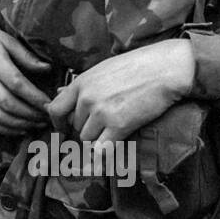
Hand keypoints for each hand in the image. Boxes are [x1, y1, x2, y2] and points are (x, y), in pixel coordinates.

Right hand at [0, 12, 51, 134]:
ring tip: (36, 124)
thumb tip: (48, 69)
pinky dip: (3, 129)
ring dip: (19, 124)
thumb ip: (26, 56)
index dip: (35, 97)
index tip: (49, 104)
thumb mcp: (6, 40)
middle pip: (7, 103)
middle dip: (30, 114)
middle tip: (46, 117)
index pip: (16, 84)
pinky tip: (19, 129)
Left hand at [46, 39, 196, 141]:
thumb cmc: (136, 66)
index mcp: (81, 83)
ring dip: (98, 138)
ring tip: (114, 128)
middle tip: (104, 124)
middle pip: (75, 126)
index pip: (55, 110)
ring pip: (87, 139)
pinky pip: (102, 149)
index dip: (58, 123)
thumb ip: (82, 84)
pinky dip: (105, 152)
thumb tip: (59, 91)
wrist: (164, 69)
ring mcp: (101, 113)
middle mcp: (86, 99)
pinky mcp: (119, 126)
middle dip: (87, 128)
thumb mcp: (102, 69)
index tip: (64, 129)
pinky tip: (114, 144)